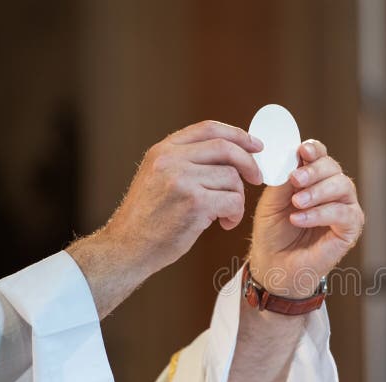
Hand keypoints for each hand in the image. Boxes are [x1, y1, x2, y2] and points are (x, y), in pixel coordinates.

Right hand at [104, 120, 262, 275]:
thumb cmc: (149, 219)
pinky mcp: (194, 203)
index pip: (208, 129)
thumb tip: (231, 155)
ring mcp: (181, 180)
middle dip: (249, 163)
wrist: (127, 248)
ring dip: (237, 198)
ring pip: (232, 178)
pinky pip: (233, 200)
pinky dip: (236, 214)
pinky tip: (224, 223)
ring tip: (225, 214)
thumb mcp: (158, 178)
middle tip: (257, 179)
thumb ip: (186, 162)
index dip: (237, 135)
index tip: (255, 145)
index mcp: (163, 150)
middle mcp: (171, 160)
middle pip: (226, 148)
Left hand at [248, 139, 363, 297]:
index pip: (321, 156)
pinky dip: (321, 213)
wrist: (274, 266)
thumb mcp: (271, 202)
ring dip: (318, 192)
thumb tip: (293, 157)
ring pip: (342, 186)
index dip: (315, 149)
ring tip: (297, 203)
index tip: (302, 150)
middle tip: (295, 180)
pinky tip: (300, 219)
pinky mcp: (351, 229)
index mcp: (314, 179)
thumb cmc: (273, 233)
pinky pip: (343, 213)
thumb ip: (282, 180)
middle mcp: (333, 191)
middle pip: (333, 168)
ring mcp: (344, 208)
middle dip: (314, 170)